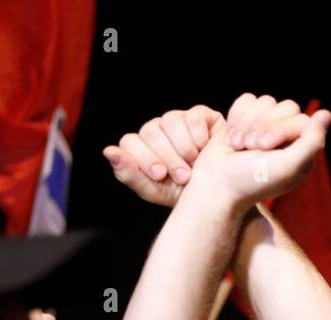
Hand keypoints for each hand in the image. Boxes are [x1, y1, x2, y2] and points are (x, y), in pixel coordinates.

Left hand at [104, 105, 222, 207]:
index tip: (160, 175)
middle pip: (150, 131)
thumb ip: (129, 174)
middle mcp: (158, 130)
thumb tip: (108, 151)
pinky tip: (205, 149)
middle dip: (167, 157)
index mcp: (143, 148)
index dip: (144, 158)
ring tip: (195, 163)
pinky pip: (192, 116)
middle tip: (183, 176)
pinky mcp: (201, 115)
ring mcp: (178, 120)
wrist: (222, 192)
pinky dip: (198, 136)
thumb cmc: (185, 193)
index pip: (129, 142)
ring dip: (183, 147)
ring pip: (170, 121)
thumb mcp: (156, 191)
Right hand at [186, 94, 330, 213]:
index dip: (280, 128)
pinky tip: (231, 138)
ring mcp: (266, 127)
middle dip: (262, 125)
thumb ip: (311, 143)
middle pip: (286, 106)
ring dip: (247, 124)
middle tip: (250, 147)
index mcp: (302, 151)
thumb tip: (326, 114)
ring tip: (239, 146)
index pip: (302, 119)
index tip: (264, 147)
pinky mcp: (246, 120)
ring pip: (266, 101)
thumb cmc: (251, 181)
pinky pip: (247, 100)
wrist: (216, 185)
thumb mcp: (287, 167)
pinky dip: (236, 117)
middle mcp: (287, 137)